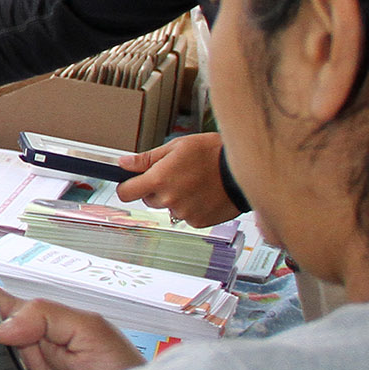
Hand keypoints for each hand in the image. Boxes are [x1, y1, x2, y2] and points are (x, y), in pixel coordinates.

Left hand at [114, 131, 238, 227]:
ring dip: (175, 198)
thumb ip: (147, 158)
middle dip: (156, 189)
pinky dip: (191, 206)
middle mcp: (169, 200)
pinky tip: (204, 193)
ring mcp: (184, 213)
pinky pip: (186, 216)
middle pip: (148, 200)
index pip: (125, 193)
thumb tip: (123, 163)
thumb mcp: (177, 147)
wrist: (244, 170)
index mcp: (159, 179)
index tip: (131, 183)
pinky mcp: (198, 222)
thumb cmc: (212, 153)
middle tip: (176, 175)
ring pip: (168, 208)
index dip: (127, 187)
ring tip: (195, 182)